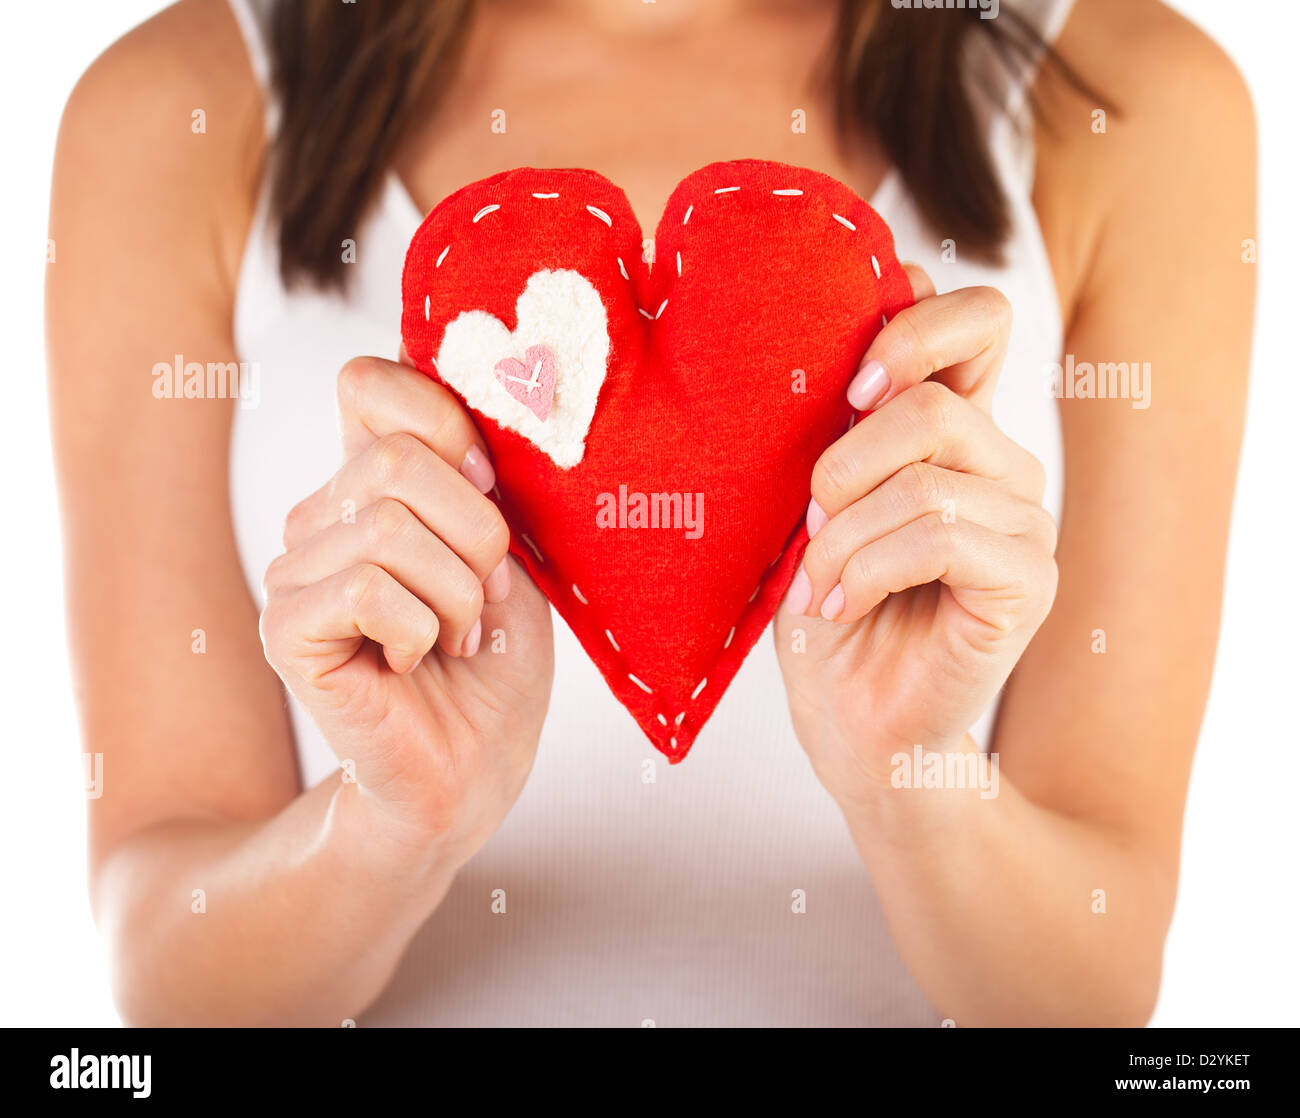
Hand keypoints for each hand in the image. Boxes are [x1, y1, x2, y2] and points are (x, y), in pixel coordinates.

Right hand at [260, 354, 552, 863]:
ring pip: (388, 525)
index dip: (445, 421)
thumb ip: (479, 477)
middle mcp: (323, 514)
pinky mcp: (285, 628)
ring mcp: (295, 571)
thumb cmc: (497, 661)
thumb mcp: (512, 550)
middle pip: (399, 459)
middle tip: (485, 599)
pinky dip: (421, 629)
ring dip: (457, 595)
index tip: (493, 490)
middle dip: (478, 537)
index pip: (371, 382)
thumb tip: (475, 400)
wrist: (475, 767)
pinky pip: (367, 587)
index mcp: (373, 481)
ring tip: (456, 637)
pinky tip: (415, 661)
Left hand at [775, 269, 1057, 806]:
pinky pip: (941, 537)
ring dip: (844, 536)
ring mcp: (1024, 520)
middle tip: (809, 524)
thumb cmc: (824, 608)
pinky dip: (869, 570)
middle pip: (934, 402)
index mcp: (952, 429)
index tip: (842, 395)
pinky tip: (843, 605)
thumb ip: (842, 432)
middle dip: (843, 464)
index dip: (910, 328)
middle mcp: (999, 463)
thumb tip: (851, 367)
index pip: (977, 320)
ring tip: (818, 584)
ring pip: (926, 478)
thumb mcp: (814, 505)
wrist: (848, 718)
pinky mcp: (1029, 579)